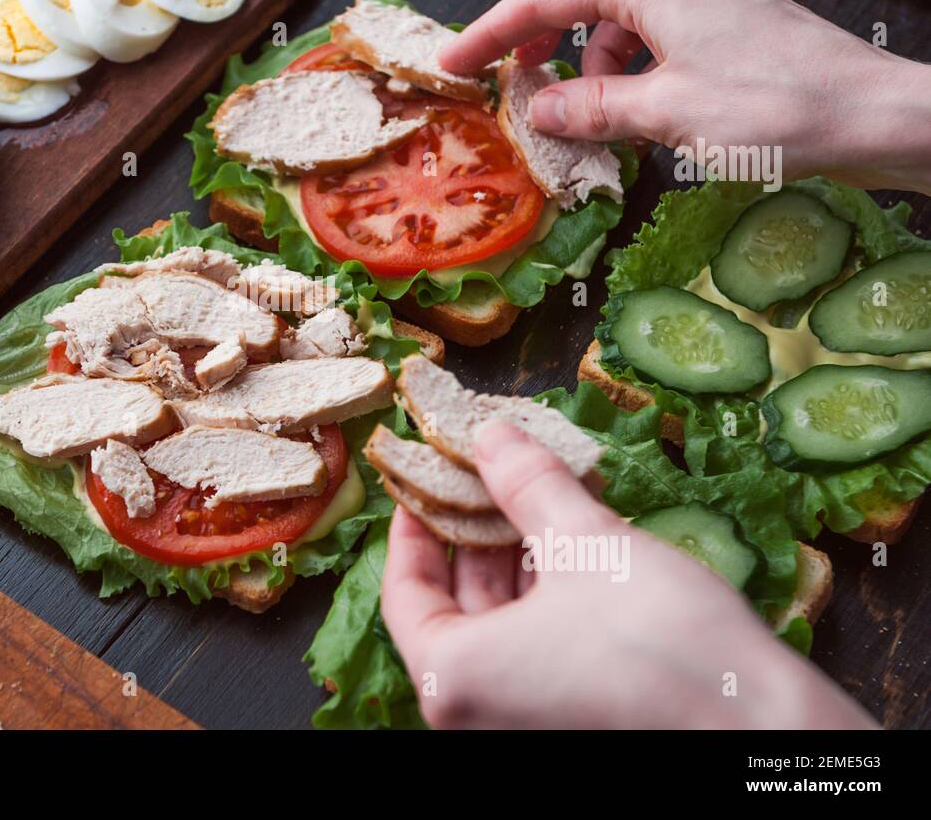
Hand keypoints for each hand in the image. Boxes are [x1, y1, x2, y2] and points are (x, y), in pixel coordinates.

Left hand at [380, 420, 876, 728]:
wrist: (766, 733)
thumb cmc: (666, 648)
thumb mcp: (588, 544)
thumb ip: (529, 486)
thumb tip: (492, 436)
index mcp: (454, 679)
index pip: (405, 593)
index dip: (412, 528)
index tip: (424, 483)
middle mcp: (477, 713)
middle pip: (453, 609)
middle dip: (474, 537)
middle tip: (488, 478)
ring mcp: (523, 723)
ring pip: (500, 631)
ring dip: (516, 563)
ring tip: (539, 501)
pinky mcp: (570, 724)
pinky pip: (537, 655)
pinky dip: (548, 602)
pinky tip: (577, 551)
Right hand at [438, 0, 930, 192]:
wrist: (875, 117)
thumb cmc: (779, 109)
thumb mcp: (668, 116)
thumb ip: (594, 109)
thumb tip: (541, 107)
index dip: (495, 30)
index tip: (457, 62)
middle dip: (547, 7)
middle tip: (527, 62)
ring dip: (593, 44)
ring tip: (588, 104)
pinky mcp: (733, 24)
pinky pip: (660, 25)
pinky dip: (632, 59)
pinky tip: (636, 106)